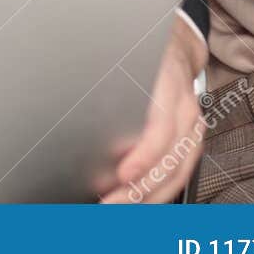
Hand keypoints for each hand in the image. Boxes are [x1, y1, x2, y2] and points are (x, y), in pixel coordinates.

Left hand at [99, 15, 206, 202]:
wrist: (177, 45)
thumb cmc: (143, 50)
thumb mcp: (125, 52)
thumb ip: (101, 70)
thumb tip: (60, 85)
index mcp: (168, 85)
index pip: (161, 129)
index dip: (144, 155)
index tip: (123, 174)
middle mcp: (185, 109)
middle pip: (171, 159)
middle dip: (141, 188)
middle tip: (110, 203)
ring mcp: (192, 126)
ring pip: (178, 172)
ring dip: (150, 197)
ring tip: (119, 208)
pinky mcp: (191, 140)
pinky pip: (180, 172)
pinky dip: (160, 192)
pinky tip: (140, 202)